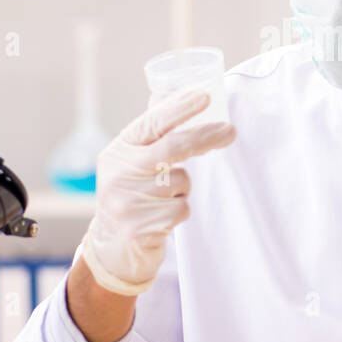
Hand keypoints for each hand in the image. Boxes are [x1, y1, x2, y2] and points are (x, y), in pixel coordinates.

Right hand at [80, 88, 235, 294]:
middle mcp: (119, 173)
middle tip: (230, 131)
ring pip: (181, 182)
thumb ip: (152, 134)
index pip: (151, 123)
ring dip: (183, 189)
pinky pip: (181, 209)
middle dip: (204, 136)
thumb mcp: (131, 162)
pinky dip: (179, 212)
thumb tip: (176, 94)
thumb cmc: (131, 195)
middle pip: (172, 148)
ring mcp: (126, 201)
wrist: (112, 247)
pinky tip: (161, 218)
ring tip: (162, 199)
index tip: (205, 96)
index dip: (179, 108)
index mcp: (118, 151)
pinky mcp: (139, 227)